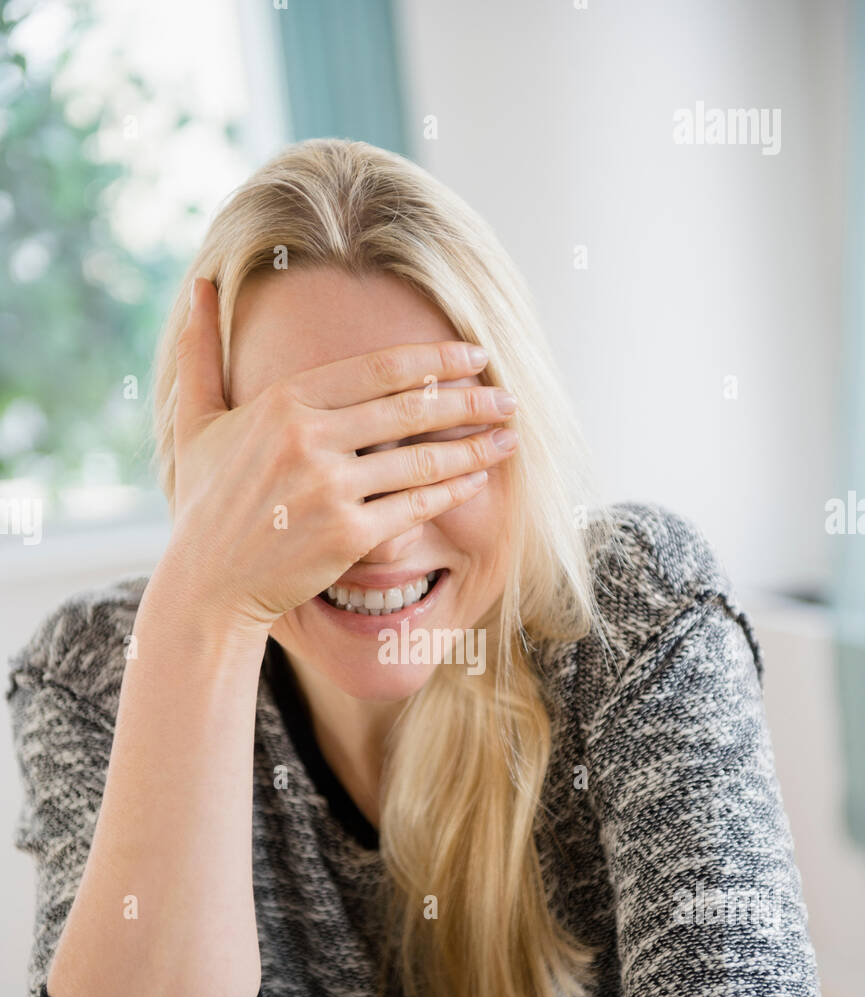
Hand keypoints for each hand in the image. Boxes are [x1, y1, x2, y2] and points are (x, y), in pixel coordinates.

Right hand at [162, 278, 518, 636]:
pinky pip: (416, 507)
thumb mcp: (195, 421)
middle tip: (509, 396)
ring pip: (421, 459)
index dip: (435, 359)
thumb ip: (201, 352)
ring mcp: (329, 488)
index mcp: (283, 401)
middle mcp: (308, 439)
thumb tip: (201, 285)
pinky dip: (452, 491)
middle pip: (410, 408)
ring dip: (474, 446)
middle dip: (470, 399)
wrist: (208, 583)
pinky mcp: (347, 535)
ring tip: (508, 437)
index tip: (475, 356)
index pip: (378, 368)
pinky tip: (478, 479)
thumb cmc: (206, 502)